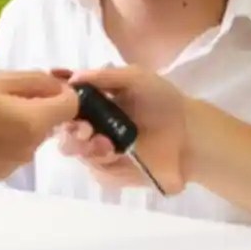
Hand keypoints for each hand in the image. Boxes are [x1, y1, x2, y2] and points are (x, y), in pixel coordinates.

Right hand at [0, 71, 76, 180]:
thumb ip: (37, 81)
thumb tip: (62, 85)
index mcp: (34, 123)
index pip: (72, 105)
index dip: (60, 90)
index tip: (37, 84)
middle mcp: (30, 149)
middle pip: (49, 121)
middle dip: (35, 106)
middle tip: (0, 96)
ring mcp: (14, 165)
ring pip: (30, 135)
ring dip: (18, 122)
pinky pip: (13, 150)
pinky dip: (3, 140)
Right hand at [51, 65, 188, 194]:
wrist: (192, 136)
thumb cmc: (165, 102)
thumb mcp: (138, 78)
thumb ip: (106, 76)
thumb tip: (72, 79)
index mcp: (96, 101)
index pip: (66, 102)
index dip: (58, 103)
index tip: (64, 104)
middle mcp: (94, 125)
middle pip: (64, 131)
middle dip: (70, 131)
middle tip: (87, 131)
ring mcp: (102, 150)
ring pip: (75, 153)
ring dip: (86, 148)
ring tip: (108, 145)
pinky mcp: (114, 173)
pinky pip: (97, 173)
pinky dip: (104, 166)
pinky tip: (118, 157)